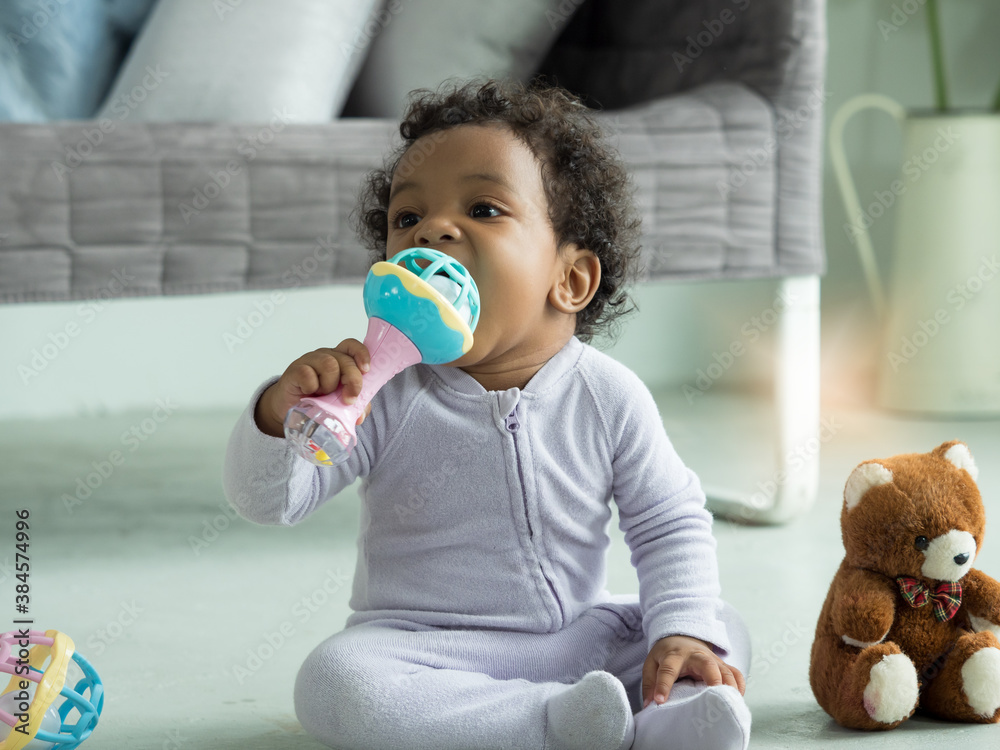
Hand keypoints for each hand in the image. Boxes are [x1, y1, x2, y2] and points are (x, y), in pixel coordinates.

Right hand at [255, 340, 372, 436]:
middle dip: (352, 380)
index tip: (366, 370)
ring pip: (329, 364)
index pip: (352, 346)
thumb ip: (355, 406)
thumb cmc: (316, 401)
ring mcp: (309, 361)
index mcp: (339, 360)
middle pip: (346, 359)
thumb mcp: (340, 404)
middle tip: (348, 399)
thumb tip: (361, 416)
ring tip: (322, 394)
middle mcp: (326, 356)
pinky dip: (311, 386)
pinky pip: (308, 373)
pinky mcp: (295, 370)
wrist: (288, 408)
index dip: (362, 354)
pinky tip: (308, 392)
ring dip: (330, 384)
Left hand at [641, 635, 745, 707]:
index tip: (660, 701)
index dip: (663, 685)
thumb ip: (649, 683)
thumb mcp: (652, 663)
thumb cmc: (666, 654)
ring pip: (725, 670)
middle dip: (712, 680)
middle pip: (706, 664)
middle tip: (715, 699)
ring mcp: (712, 660)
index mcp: (674, 655)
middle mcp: (696, 656)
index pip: (668, 670)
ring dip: (730, 687)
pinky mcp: (723, 665)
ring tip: (730, 705)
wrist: (681, 636)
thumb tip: (650, 705)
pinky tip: (737, 699)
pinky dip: (739, 686)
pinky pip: (736, 673)